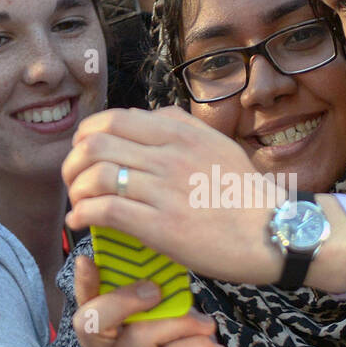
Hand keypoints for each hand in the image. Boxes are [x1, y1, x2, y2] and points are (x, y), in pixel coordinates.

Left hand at [63, 106, 283, 284]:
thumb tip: (147, 116)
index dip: (85, 136)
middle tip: (75, 181)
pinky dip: (82, 214)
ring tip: (79, 203)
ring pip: (96, 176)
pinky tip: (81, 222)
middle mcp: (169, 156)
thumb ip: (180, 125)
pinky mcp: (162, 226)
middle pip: (95, 145)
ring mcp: (164, 190)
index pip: (111, 119)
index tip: (84, 154)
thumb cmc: (244, 192)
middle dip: (73, 164)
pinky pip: (106, 210)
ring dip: (76, 191)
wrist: (272, 231)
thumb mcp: (216, 143)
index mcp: (179, 133)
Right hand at [71, 255, 240, 346]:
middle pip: (90, 322)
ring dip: (181, 323)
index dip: (83, 284)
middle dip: (122, 298)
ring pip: (140, 336)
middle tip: (156, 291)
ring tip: (208, 327)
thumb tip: (165, 281)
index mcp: (112, 338)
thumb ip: (165, 306)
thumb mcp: (179, 327)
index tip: (87, 259)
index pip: (87, 307)